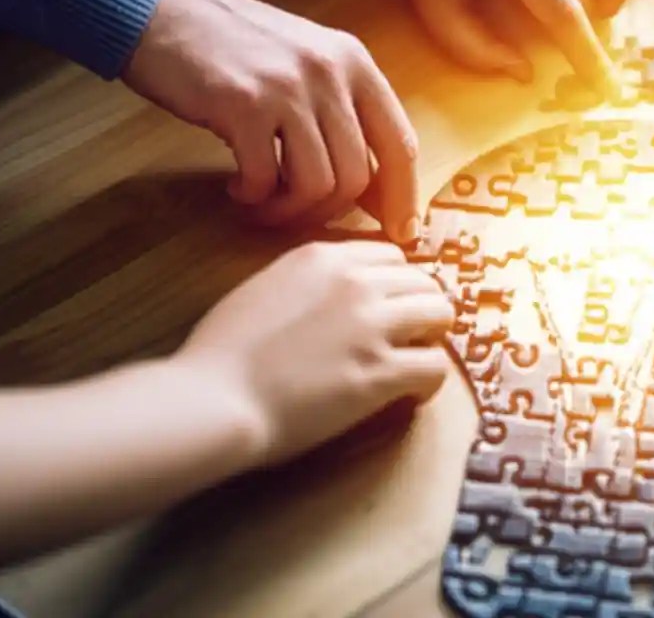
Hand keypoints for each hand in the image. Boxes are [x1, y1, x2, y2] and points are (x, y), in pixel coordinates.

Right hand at [123, 0, 419, 238]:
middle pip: (359, 176)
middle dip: (328, 210)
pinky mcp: (244, 106)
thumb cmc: (233, 48)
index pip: (400, 144)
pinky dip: (254, 197)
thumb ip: (343, 115)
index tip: (400, 231)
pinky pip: (266, 180)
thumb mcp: (306, 63)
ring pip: (318, 184)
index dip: (404, 197)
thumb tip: (376, 191)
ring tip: (264, 202)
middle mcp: (329, 72)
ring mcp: (288, 88)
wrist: (158, 12)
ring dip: (290, 210)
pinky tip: (239, 188)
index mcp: (354, 62)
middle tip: (297, 213)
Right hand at [178, 241, 453, 464]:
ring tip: (411, 364)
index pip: (390, 254)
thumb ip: (305, 282)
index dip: (396, 283)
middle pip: (422, 281)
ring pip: (441, 314)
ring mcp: (371, 325)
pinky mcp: (380, 372)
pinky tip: (410, 396)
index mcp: (322, 257)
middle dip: (420, 310)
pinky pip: (436, 366)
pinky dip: (430, 383)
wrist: (213, 398)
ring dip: (431, 339)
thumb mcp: (262, 290)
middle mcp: (354, 282)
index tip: (390, 307)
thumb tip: (329, 297)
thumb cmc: (221, 355)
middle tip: (407, 339)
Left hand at [358, 0, 638, 87]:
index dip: (586, 56)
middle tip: (527, 34)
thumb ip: (473, 46)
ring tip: (540, 10)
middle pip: (580, 4)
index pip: (563, 13)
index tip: (607, 91)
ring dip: (578, 13)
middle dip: (561, 35)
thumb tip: (525, 73)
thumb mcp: (435, 2)